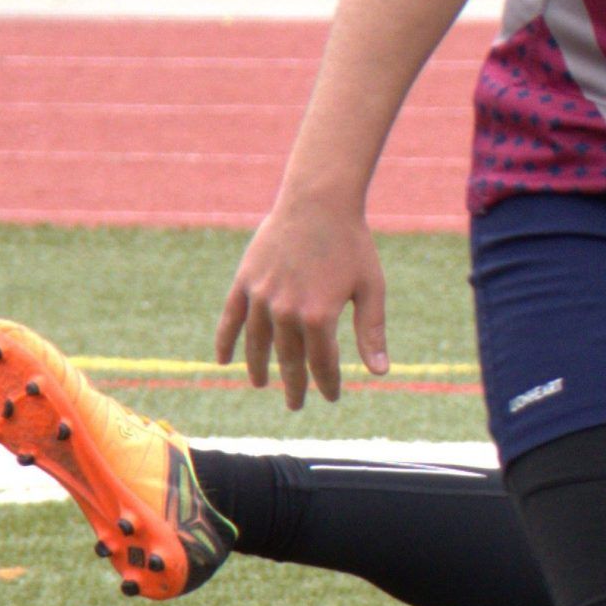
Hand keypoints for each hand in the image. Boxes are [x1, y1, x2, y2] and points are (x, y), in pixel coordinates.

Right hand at [214, 199, 389, 409]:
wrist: (319, 201)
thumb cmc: (352, 244)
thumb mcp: (371, 288)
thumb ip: (372, 332)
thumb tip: (381, 373)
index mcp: (320, 315)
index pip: (322, 363)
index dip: (327, 383)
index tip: (331, 397)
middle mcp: (286, 310)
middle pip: (288, 359)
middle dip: (294, 385)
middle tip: (296, 405)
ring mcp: (261, 296)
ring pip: (257, 343)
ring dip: (259, 368)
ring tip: (262, 384)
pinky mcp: (246, 280)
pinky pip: (231, 318)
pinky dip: (226, 341)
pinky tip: (223, 361)